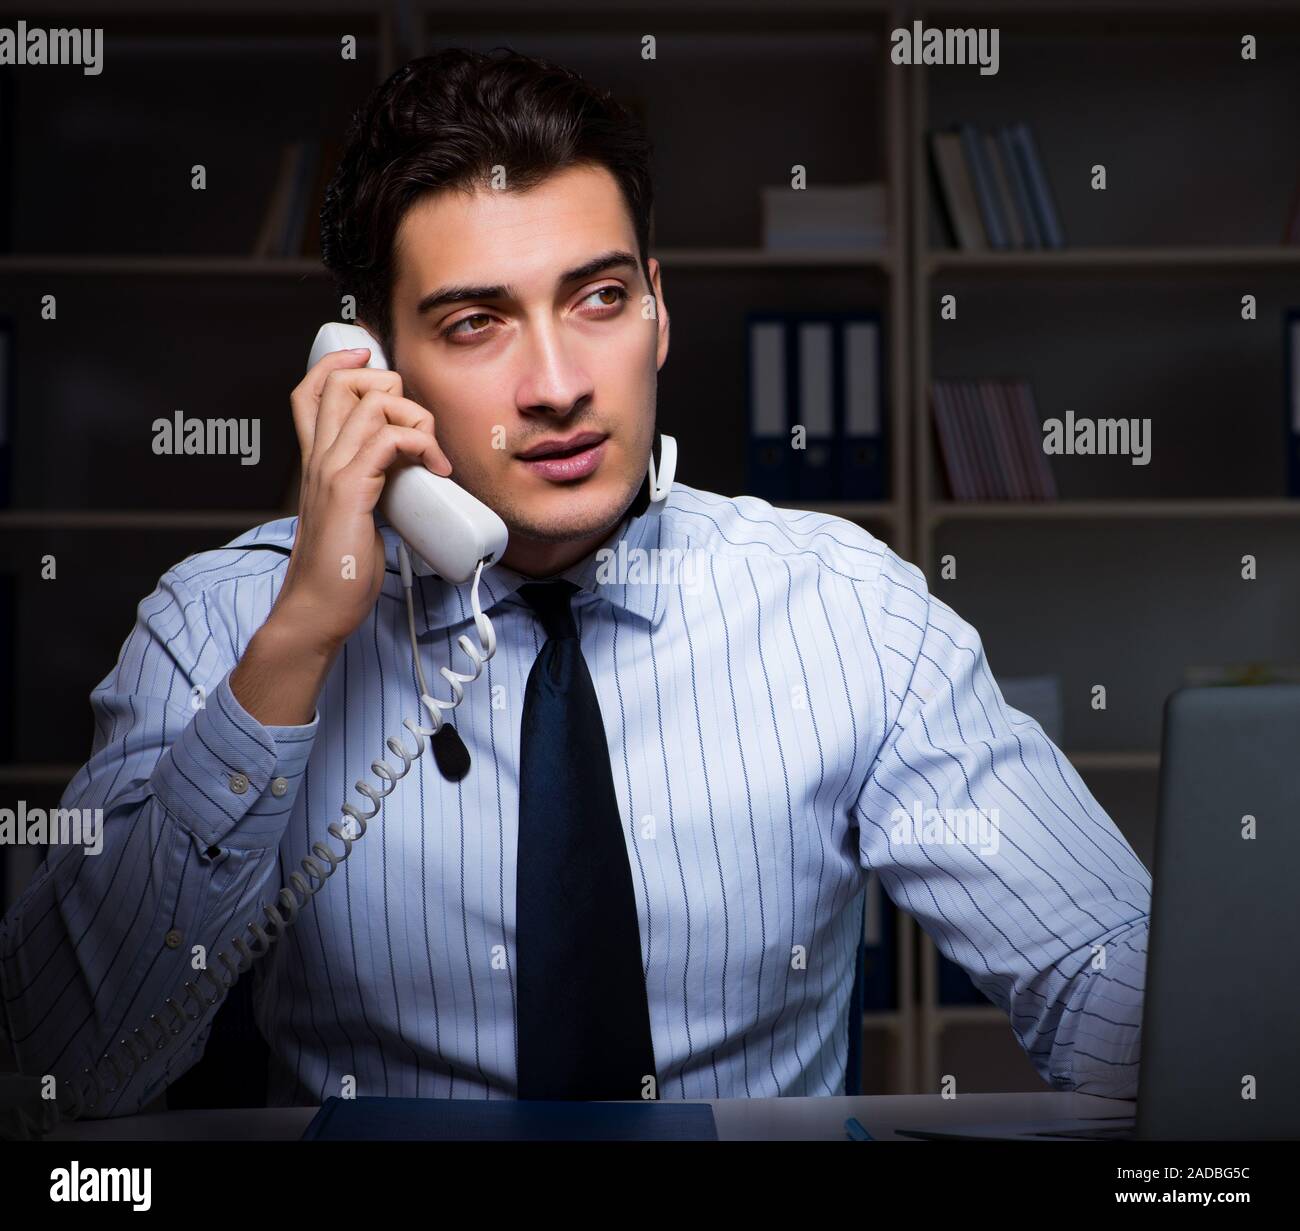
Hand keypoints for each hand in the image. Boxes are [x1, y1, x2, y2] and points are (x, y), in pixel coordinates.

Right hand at [272, 344, 452, 654]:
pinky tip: (435, 469)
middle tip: (417, 425)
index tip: (375, 365)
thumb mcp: (358, 516)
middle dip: (389, 384)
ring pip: (372, 403)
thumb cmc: (339, 572)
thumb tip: (408, 476)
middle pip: (342, 381)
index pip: (311, 391)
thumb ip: (373, 489)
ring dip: (416, 417)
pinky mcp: (350, 490)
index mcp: (317, 462)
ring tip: (431, 454)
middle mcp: (318, 458)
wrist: (317, 609)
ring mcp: (331, 471)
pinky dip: (421, 443)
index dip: (341, 364)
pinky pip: (389, 438)